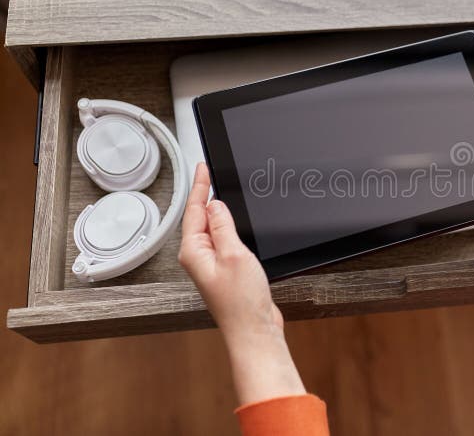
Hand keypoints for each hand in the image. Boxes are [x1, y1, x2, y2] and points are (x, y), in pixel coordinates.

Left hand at [179, 163, 305, 403]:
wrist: (254, 331)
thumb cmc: (242, 303)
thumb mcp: (234, 254)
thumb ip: (223, 226)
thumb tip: (216, 204)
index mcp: (194, 251)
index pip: (195, 209)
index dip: (200, 186)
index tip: (203, 167)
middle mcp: (199, 258)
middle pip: (200, 217)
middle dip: (206, 194)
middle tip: (211, 172)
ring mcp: (213, 265)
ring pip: (213, 229)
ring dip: (219, 210)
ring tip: (222, 190)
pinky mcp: (226, 271)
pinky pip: (224, 241)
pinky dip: (230, 227)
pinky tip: (236, 221)